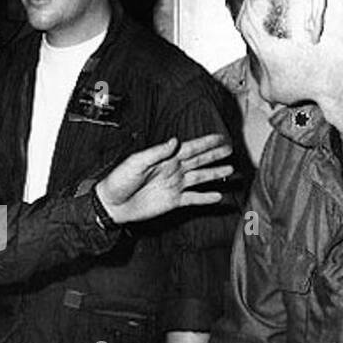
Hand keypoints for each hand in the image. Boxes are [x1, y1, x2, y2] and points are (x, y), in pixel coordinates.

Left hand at [95, 134, 232, 224]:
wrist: (112, 205)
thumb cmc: (119, 181)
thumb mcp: (136, 162)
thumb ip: (156, 152)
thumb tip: (174, 141)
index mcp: (165, 159)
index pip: (190, 148)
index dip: (206, 142)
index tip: (220, 137)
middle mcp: (172, 170)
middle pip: (199, 160)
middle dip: (215, 154)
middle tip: (230, 149)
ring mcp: (174, 186)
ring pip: (200, 178)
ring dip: (215, 173)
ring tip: (230, 169)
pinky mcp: (173, 201)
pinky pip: (193, 199)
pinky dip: (206, 198)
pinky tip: (218, 196)